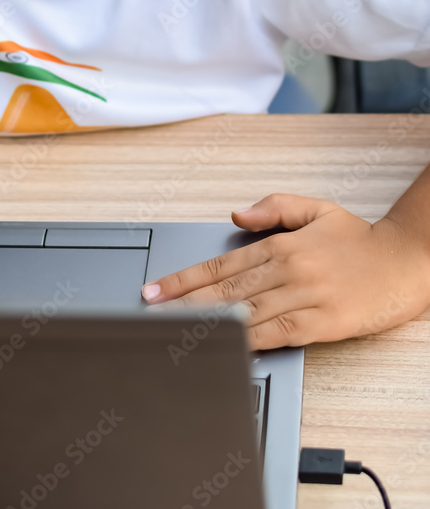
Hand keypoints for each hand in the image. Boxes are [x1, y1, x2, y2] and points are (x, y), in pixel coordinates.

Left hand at [141, 194, 429, 348]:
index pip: (221, 265)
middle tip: (150, 314)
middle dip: (183, 304)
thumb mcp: (315, 209)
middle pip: (225, 291)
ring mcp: (305, 297)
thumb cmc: (358, 240)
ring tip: (175, 332)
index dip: (183, 279)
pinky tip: (226, 346)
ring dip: (207, 323)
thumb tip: (237, 215)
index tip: (155, 290)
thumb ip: (274, 208)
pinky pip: (278, 333)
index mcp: (282, 244)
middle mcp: (289, 269)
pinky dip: (250, 340)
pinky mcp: (322, 323)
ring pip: (246, 313)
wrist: (405, 262)